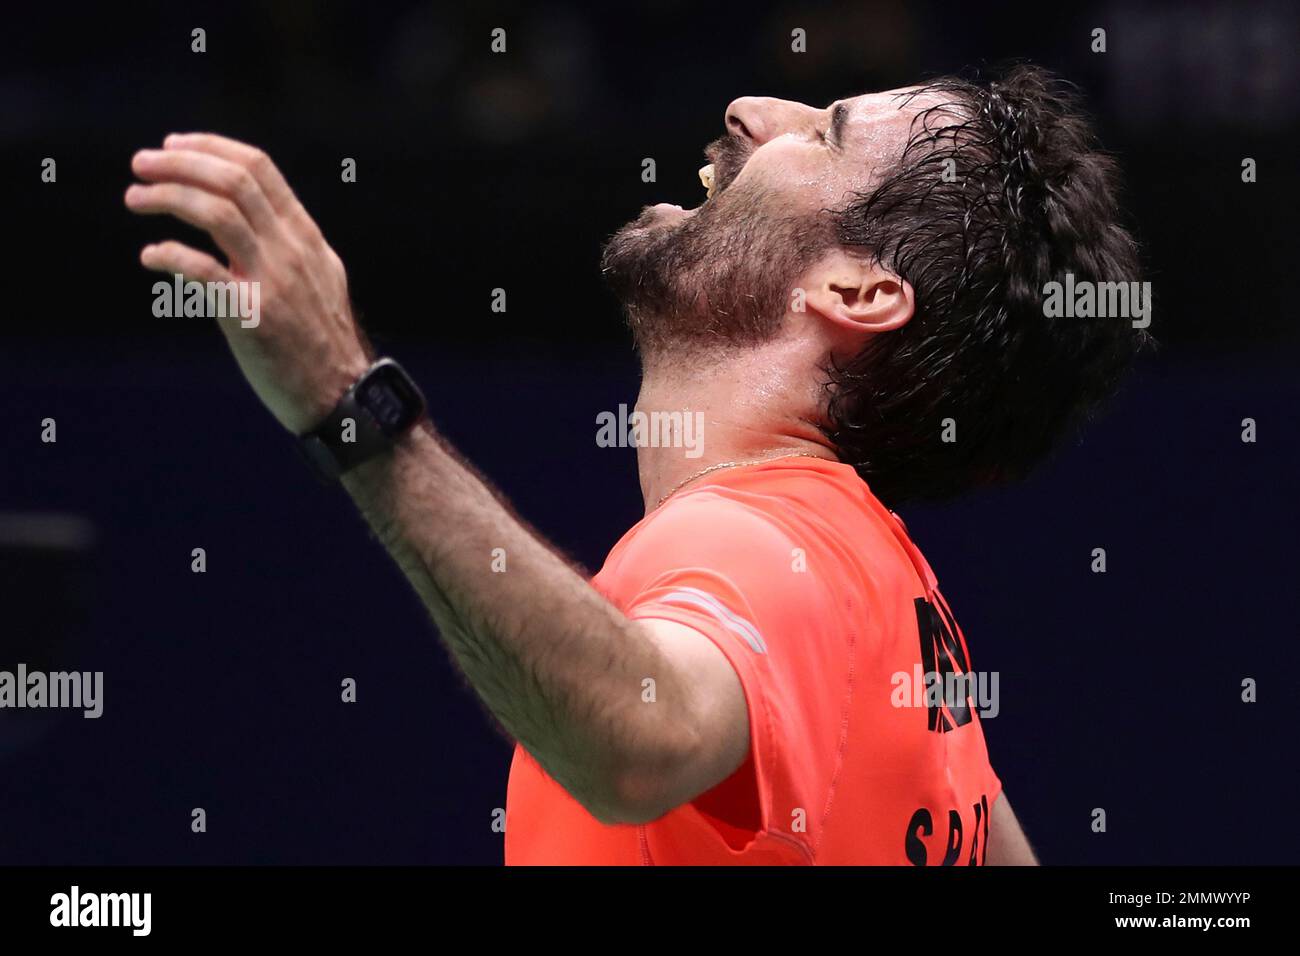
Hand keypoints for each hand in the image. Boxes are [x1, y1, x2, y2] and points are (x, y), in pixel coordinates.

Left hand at [125, 133, 369, 433]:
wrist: (343, 394)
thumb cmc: (323, 340)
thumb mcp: (320, 277)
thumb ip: (288, 244)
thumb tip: (251, 216)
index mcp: (305, 236)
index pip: (258, 168)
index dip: (209, 147)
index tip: (172, 147)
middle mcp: (291, 251)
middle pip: (233, 182)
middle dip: (179, 163)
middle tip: (140, 165)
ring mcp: (273, 282)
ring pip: (217, 214)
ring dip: (167, 197)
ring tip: (135, 198)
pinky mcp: (253, 318)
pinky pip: (203, 272)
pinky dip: (170, 255)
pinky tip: (151, 256)